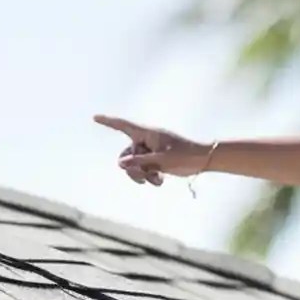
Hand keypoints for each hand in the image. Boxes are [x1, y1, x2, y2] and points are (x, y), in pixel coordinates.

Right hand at [94, 115, 212, 184]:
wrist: (204, 160)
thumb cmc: (185, 155)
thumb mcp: (161, 160)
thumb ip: (140, 161)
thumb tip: (120, 163)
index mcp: (148, 133)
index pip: (124, 126)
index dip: (108, 122)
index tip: (95, 117)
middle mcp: (147, 140)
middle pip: (127, 154)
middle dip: (133, 168)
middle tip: (144, 179)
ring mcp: (151, 150)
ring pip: (135, 164)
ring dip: (142, 174)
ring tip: (157, 180)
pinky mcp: (156, 159)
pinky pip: (144, 169)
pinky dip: (149, 176)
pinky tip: (161, 181)